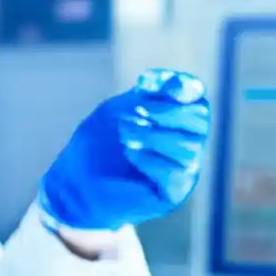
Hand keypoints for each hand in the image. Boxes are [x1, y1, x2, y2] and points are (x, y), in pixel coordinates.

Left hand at [39, 69, 209, 231]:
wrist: (77, 183)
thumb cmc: (98, 145)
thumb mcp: (120, 110)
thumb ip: (149, 95)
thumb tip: (177, 83)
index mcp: (177, 116)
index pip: (196, 94)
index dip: (179, 85)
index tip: (144, 83)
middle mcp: (188, 141)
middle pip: (199, 118)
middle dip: (166, 112)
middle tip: (134, 114)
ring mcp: (185, 168)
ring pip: (189, 146)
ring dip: (153, 136)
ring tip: (125, 136)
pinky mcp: (175, 192)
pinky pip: (177, 172)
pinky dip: (151, 159)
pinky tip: (130, 154)